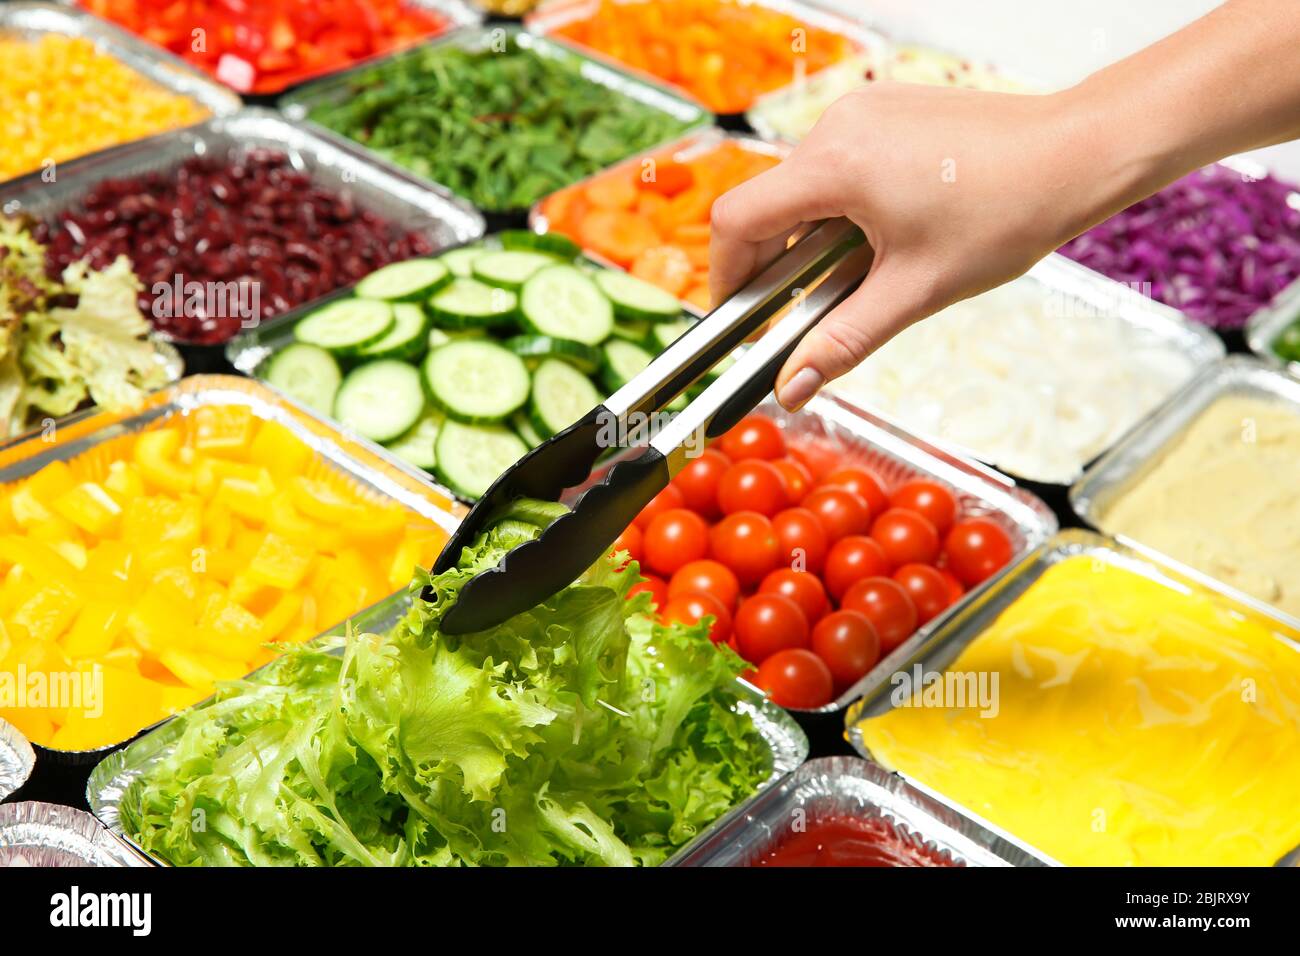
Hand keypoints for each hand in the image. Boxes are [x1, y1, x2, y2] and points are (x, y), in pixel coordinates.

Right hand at [709, 82, 1103, 410]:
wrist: (1078, 153)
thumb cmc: (1008, 213)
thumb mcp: (915, 291)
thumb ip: (842, 341)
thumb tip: (791, 387)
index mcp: (834, 165)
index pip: (737, 220)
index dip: (725, 276)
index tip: (740, 315)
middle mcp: (838, 126)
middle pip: (768, 203)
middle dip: (775, 263)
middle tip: (802, 310)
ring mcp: (863, 110)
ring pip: (803, 185)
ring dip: (811, 235)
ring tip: (856, 273)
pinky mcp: (886, 108)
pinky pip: (837, 162)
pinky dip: (841, 206)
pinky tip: (884, 236)